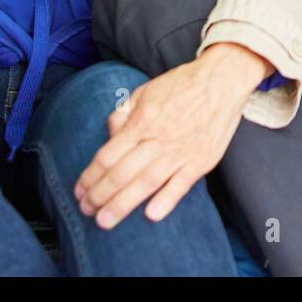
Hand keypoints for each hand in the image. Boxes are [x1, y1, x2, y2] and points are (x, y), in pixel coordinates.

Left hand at [73, 42, 269, 227]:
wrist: (223, 80)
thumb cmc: (182, 84)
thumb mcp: (145, 90)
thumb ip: (123, 113)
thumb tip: (110, 135)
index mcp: (142, 121)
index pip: (108, 155)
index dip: (90, 176)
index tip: (79, 191)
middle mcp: (159, 138)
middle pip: (122, 173)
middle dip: (100, 196)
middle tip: (86, 211)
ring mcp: (181, 151)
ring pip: (146, 183)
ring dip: (122, 204)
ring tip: (105, 222)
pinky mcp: (202, 160)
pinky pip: (182, 184)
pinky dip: (167, 200)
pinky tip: (151, 215)